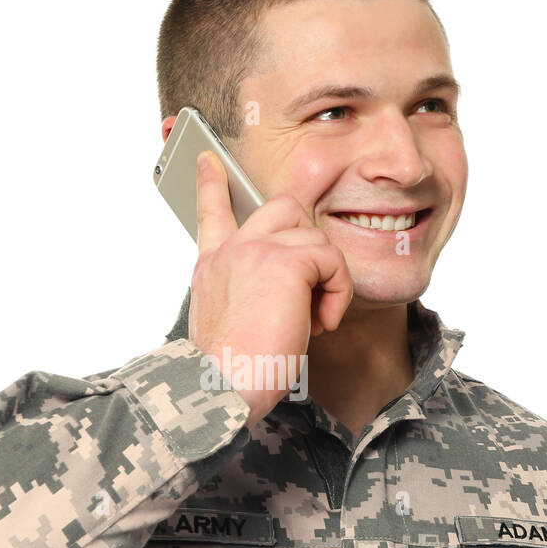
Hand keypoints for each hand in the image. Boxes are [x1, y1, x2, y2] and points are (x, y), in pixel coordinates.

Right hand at [188, 150, 352, 426]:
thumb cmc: (229, 374)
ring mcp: (255, 250)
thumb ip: (251, 297)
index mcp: (212, 267)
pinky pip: (332, 261)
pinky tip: (321, 324)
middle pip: (282, 207)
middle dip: (310, 241)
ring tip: (315, 321)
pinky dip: (338, 294)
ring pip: (315, 236)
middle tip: (312, 291)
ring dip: (328, 281)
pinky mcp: (285, 261)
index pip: (212, 212)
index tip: (209, 158)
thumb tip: (289, 298)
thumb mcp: (232, 325)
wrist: (220, 389)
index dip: (212, 183)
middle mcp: (229, 251)